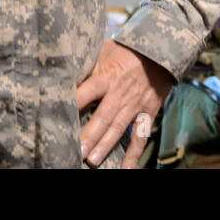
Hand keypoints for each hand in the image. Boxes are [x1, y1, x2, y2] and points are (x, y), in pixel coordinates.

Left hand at [76, 40, 173, 168]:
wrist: (161, 51)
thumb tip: (64, 77)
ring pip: (119, 128)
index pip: (85, 92)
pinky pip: (140, 137)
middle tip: (77, 151)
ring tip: (92, 160)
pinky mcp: (147, 113)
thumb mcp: (105, 52)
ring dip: (105, 145)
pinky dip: (134, 155)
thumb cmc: (127, 51)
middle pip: (102, 116)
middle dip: (89, 135)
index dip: (73, 105)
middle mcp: (120, 93)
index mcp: (106, 77)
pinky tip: (126, 169)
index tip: (58, 117)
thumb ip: (89, 67)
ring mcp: (135, 105)